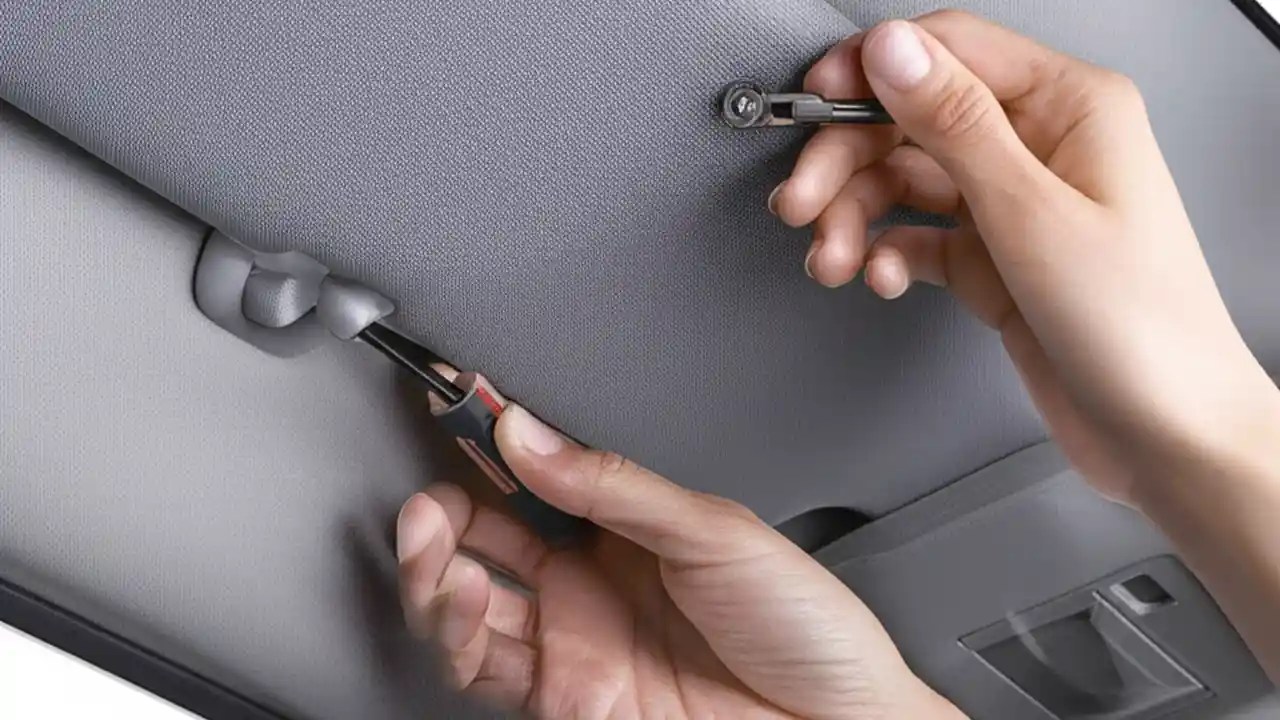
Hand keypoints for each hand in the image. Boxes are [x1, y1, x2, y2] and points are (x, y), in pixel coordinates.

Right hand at [396, 401, 961, 718]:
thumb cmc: (806, 627)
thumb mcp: (714, 532)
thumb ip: (615, 486)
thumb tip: (531, 436)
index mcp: (629, 528)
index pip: (541, 477)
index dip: (494, 444)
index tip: (460, 406)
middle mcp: (592, 582)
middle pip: (488, 539)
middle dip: (445, 509)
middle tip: (433, 488)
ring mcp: (574, 641)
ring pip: (469, 603)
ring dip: (434, 567)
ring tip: (430, 535)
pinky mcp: (567, 698)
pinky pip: (483, 666)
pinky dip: (454, 630)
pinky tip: (458, 591)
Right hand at [770, 12, 1279, 502]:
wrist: (1167, 438)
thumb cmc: (1142, 330)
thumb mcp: (1033, 215)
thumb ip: (956, 124)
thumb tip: (895, 51)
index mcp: (1070, 107)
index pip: (949, 50)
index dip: (871, 70)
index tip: (816, 102)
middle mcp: (1039, 146)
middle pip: (910, 120)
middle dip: (845, 160)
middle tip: (802, 201)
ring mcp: (1012, 204)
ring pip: (903, 181)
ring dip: (854, 216)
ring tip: (831, 258)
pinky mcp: (992, 258)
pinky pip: (917, 236)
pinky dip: (887, 254)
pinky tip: (882, 278)